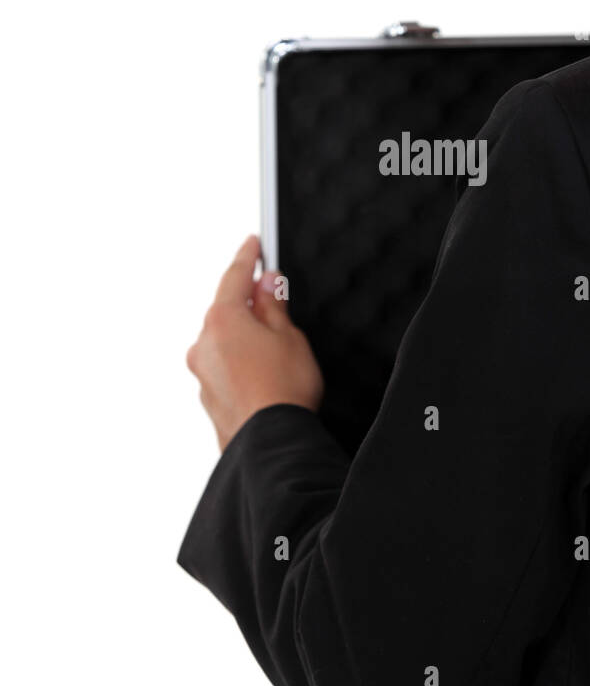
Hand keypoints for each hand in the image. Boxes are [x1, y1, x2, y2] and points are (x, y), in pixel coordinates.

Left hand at [186, 235, 324, 451]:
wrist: (272, 442)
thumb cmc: (283, 390)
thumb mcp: (289, 336)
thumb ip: (274, 306)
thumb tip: (267, 284)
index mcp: (222, 320)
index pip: (235, 277)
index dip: (248, 257)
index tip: (253, 243)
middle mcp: (204, 344)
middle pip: (227, 310)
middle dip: (248, 301)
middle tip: (274, 293)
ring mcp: (203, 373)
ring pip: (225, 341)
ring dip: (245, 335)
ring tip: (278, 344)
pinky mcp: (209, 397)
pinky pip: (225, 366)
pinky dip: (241, 361)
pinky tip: (265, 371)